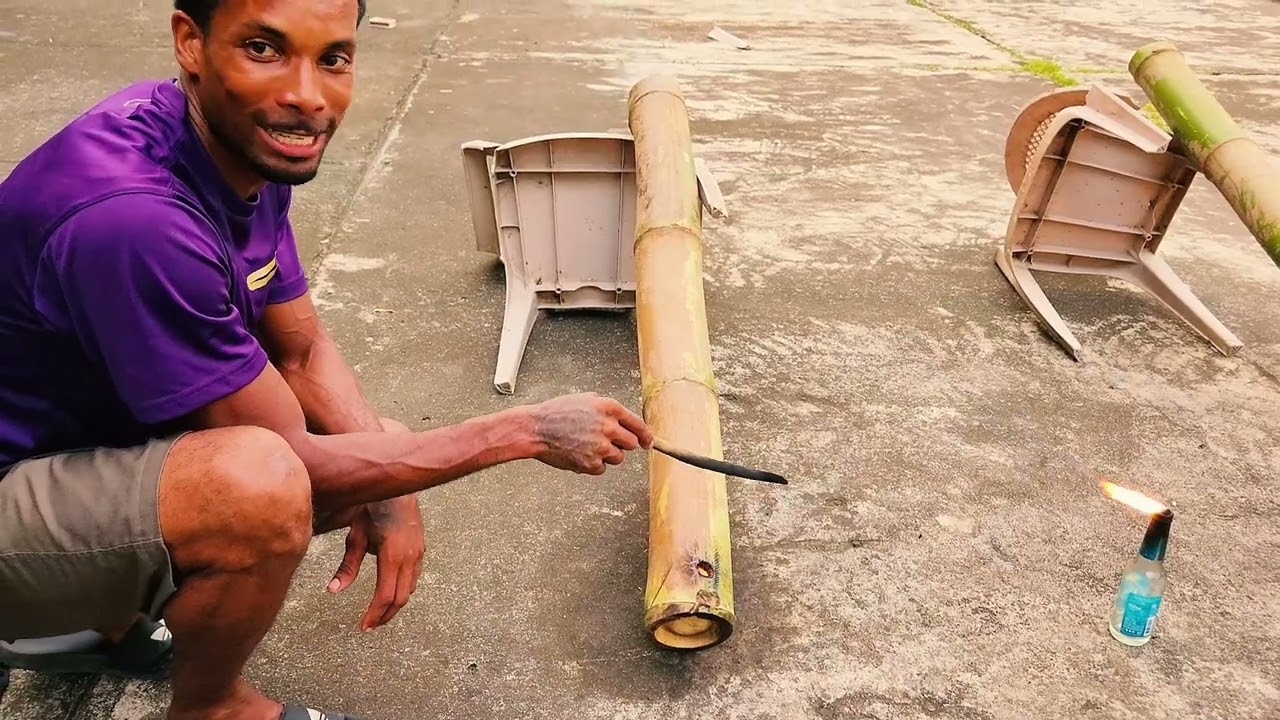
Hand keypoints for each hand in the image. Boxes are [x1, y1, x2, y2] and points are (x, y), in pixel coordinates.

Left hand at [326, 495, 424, 631]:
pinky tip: (391, 591)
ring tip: (378, 612)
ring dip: (394, 604)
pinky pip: (414, 577)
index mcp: (393, 555)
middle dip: (385, 615)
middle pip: (400, 598)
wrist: (396, 488)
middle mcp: (410, 557)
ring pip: (409, 589)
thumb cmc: (372, 508)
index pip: (385, 595)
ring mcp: (419, 553)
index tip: (363, 626)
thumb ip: (347, 566)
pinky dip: (403, 590)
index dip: (374, 614)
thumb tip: (333, 590)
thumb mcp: (356, 536)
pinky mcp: (421, 549)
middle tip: (370, 626)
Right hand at [528, 392, 653, 473]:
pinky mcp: (591, 463)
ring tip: (586, 446)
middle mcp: (608, 427)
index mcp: (609, 408)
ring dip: (607, 455)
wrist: (535, 429)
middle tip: (606, 442)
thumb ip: (607, 408)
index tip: (648, 442)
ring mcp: (600, 446)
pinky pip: (602, 469)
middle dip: (621, 444)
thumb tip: (623, 420)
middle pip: (631, 443)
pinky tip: (579, 454)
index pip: (637, 424)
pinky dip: (593, 465)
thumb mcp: (585, 399)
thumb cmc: (556, 413)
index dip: (645, 435)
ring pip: (618, 458)